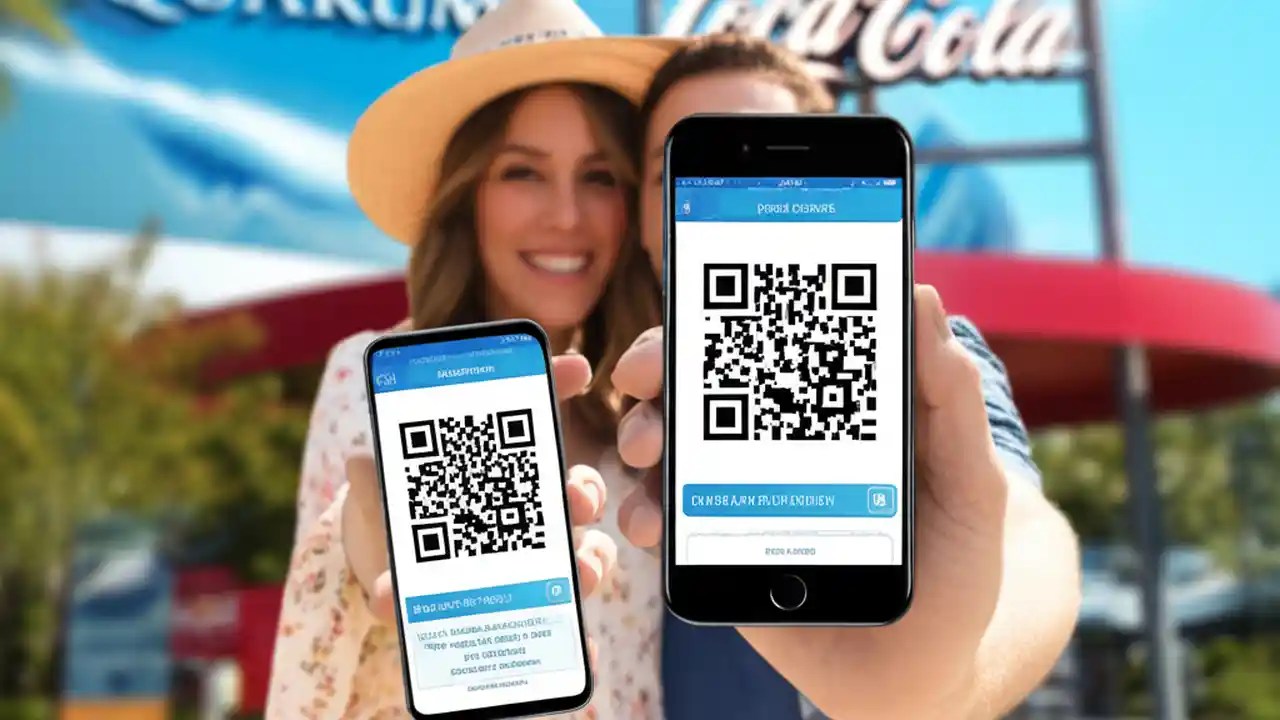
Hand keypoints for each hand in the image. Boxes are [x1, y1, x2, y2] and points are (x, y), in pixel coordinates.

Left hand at [343, 353, 615, 664]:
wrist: (385, 578)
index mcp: (500, 463)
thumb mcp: (381, 490)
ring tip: (580, 573)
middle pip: (576, 489)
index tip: (574, 368)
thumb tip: (362, 460)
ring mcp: (541, 557)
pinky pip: (568, 619)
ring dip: (591, 560)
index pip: (538, 409)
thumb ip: (375, 475)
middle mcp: (533, 504)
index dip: (558, 382)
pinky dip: (584, 638)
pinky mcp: (537, 607)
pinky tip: (586, 651)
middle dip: (583, 490)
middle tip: (571, 497)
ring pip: (587, 551)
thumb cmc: (392, 516)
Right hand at [612, 287, 1019, 718]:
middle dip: (659, 365)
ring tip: (645, 451)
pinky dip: (644, 511)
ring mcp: (738, 493)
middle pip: (701, 384)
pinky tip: (652, 523)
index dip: (730, 313)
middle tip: (644, 373)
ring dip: (640, 432)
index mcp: (831, 412)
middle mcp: (773, 443)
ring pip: (668, 444)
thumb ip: (952, 403)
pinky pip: (664, 520)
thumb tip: (922, 302)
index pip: (773, 343)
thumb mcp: (969, 484)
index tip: (702, 300)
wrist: (920, 669)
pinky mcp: (716, 549)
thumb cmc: (953, 567)